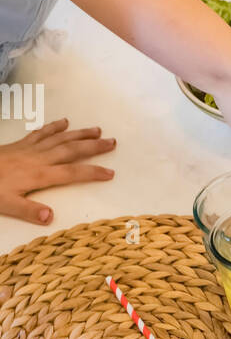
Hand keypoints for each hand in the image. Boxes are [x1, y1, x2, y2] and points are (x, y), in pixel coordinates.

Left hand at [0, 119, 114, 224]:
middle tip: (112, 142)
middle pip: (71, 150)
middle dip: (93, 147)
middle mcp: (39, 159)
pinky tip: (65, 122)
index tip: (110, 173)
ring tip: (97, 130)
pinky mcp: (21, 144)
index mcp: (39, 175)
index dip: (92, 173)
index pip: (72, 174)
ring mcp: (31, 149)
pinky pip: (42, 132)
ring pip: (60, 138)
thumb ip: (29, 211)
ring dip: (79, 134)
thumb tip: (50, 217)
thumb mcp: (7, 205)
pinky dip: (54, 127)